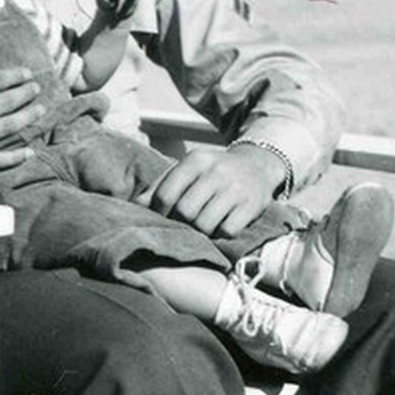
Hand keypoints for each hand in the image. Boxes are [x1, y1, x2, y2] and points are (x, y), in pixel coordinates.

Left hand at [152, 144, 285, 235]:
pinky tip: (222, 224)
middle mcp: (216, 171)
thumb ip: (163, 185)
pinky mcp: (251, 205)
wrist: (258, 164)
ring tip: (204, 225)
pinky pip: (227, 231)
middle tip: (185, 224)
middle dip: (181, 223)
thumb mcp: (189, 169)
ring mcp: (235, 188)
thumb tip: (136, 205)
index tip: (164, 217)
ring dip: (202, 231)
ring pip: (205, 224)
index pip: (166, 194)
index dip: (160, 212)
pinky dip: (222, 233)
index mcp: (195, 160)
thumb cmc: (214, 172)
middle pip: (185, 212)